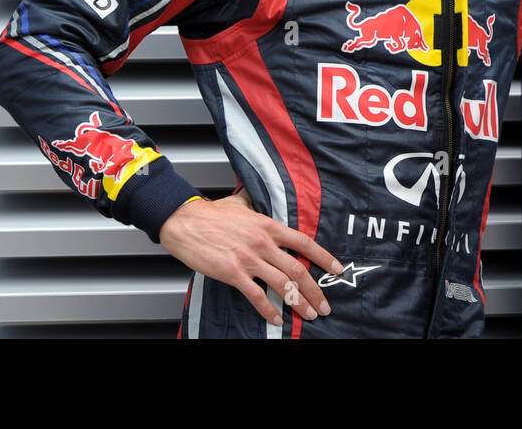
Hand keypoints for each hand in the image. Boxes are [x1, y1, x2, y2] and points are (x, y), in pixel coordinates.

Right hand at [159, 191, 341, 325]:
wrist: (185, 221)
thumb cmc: (211, 213)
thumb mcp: (242, 204)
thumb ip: (257, 207)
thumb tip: (263, 201)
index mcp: (268, 226)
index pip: (303, 242)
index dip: (323, 257)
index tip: (336, 269)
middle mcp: (262, 242)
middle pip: (297, 269)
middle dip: (315, 290)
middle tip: (324, 305)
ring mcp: (248, 258)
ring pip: (282, 284)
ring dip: (298, 302)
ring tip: (308, 314)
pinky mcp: (232, 272)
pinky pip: (255, 295)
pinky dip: (268, 310)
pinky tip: (276, 319)